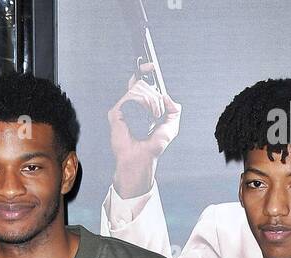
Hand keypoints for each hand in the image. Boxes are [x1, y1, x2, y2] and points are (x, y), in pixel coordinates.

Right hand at [107, 65, 180, 197]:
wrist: (142, 158)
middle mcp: (132, 104)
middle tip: (156, 114)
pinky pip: (131, 97)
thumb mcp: (171, 126)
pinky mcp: (116, 112)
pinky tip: (141, 118)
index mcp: (142, 105)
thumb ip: (174, 108)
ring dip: (151, 103)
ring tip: (150, 119)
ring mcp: (124, 107)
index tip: (150, 66)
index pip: (142, 80)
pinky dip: (141, 105)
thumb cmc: (152, 147)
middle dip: (155, 98)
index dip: (145, 70)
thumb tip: (166, 95)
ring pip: (139, 89)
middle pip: (144, 84)